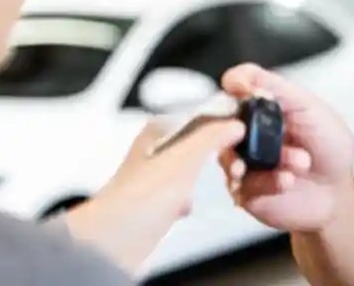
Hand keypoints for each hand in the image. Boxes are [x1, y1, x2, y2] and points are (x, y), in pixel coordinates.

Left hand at [63, 117, 243, 272]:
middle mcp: (150, 152)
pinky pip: (176, 198)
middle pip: (191, 145)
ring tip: (206, 187)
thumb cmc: (140, 196)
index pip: (195, 116)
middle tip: (228, 165)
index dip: (217, 124)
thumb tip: (233, 124)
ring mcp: (149, 180)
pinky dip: (184, 202)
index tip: (236, 133)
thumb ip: (212, 135)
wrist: (117, 238)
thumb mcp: (187, 155)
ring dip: (199, 180)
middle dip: (211, 156)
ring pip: (185, 172)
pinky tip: (184, 208)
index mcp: (156, 131)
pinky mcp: (149, 206)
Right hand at [219, 63, 353, 232]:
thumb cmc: (328, 148)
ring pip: (232, 156)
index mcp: (262, 109)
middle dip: (247, 128)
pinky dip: (268, 181)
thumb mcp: (311, 109)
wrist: (337, 192)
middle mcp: (248, 133)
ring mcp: (244, 162)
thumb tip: (243, 74)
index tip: (237, 86)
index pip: (236, 90)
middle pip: (223, 122)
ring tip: (300, 161)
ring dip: (270, 158)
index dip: (235, 86)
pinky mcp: (244, 191)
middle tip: (265, 134)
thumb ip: (278, 88)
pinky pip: (242, 185)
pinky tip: (289, 180)